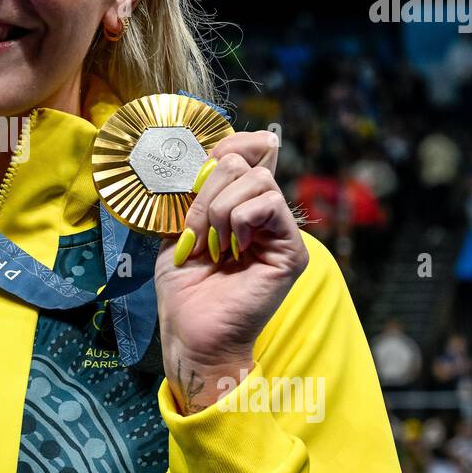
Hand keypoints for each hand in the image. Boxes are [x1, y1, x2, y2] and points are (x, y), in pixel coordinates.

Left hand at [153, 130, 308, 413]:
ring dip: (220, 209)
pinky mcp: (292, 249)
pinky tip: (234, 248)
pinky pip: (268, 204)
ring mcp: (280, 231)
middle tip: (197, 232)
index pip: (245, 153)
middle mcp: (263, 214)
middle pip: (241, 162)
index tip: (206, 157)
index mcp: (238, 205)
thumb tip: (209, 152)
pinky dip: (241, 219)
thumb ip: (194, 190)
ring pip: (256, 179)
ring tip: (214, 245)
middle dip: (208, 193)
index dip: (229, 143)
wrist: (191, 329)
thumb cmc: (184, 286)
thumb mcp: (179, 226)